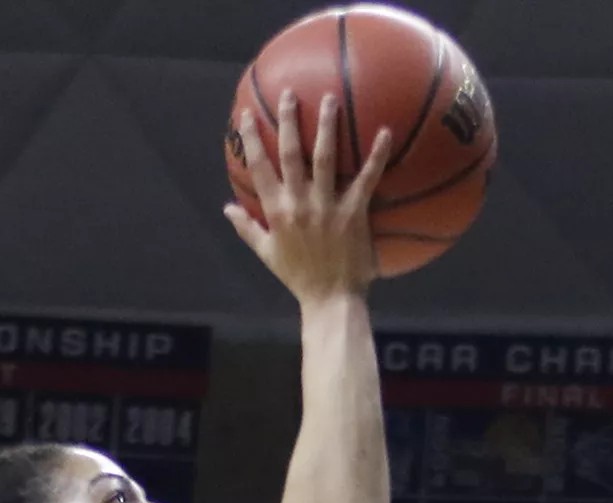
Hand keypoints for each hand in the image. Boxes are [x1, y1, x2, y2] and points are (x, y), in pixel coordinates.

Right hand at [225, 92, 393, 305]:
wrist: (330, 300)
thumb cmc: (299, 277)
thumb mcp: (266, 253)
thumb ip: (247, 227)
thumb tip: (226, 207)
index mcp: (276, 211)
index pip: (259, 167)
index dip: (250, 139)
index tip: (245, 114)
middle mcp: (299, 204)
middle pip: (290, 154)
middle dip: (287, 120)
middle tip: (289, 93)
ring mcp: (327, 208)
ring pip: (324, 159)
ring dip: (327, 127)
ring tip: (331, 99)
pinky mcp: (354, 215)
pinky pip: (366, 179)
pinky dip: (377, 156)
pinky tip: (386, 132)